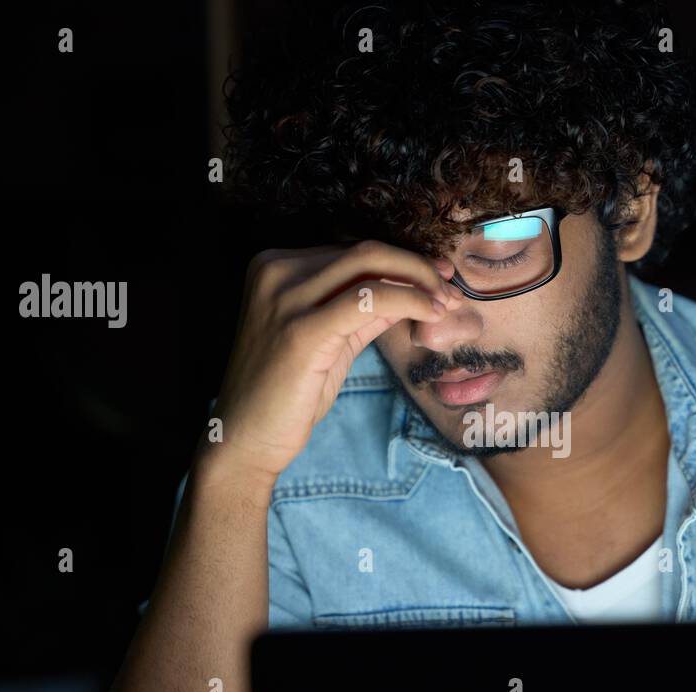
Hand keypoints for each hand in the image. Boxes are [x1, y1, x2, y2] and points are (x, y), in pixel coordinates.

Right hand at [196, 240, 461, 490]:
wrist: (246, 438)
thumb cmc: (286, 393)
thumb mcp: (330, 340)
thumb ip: (365, 311)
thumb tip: (414, 291)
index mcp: (274, 266)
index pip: (352, 250)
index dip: (401, 260)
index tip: (437, 275)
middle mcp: (275, 271)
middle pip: (364, 250)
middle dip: (416, 266)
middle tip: (450, 288)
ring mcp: (284, 297)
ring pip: (369, 264)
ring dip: (418, 280)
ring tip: (446, 303)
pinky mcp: (301, 329)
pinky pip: (368, 299)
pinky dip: (408, 299)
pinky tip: (431, 312)